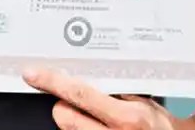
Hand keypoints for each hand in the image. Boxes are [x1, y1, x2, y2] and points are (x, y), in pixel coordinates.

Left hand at [23, 67, 190, 129]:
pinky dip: (79, 128)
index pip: (79, 94)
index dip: (52, 81)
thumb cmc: (161, 127)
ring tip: (94, 117)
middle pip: (63, 115)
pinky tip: (94, 124)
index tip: (33, 73)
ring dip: (73, 119)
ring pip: (67, 129)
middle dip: (64, 104)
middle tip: (77, 99)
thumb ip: (120, 87)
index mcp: (128, 118)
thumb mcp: (146, 102)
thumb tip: (93, 69)